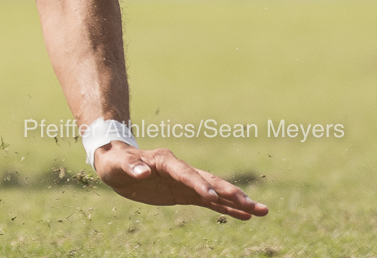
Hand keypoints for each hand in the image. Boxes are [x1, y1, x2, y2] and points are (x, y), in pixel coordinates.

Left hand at [94, 143, 268, 219]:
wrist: (115, 163)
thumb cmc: (114, 161)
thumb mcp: (118, 164)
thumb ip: (131, 167)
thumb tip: (143, 172)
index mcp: (166, 161)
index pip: (187, 173)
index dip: (199, 185)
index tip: (213, 198)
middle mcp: (181, 170)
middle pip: (211, 182)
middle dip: (232, 194)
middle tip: (255, 206)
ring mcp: (185, 182)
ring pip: (216, 193)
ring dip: (237, 202)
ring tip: (261, 211)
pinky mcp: (185, 193)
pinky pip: (209, 203)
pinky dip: (227, 209)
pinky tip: (245, 216)